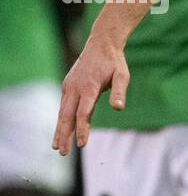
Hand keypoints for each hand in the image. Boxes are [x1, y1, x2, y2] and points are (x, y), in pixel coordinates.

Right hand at [53, 33, 129, 154]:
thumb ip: (119, 92)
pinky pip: (64, 106)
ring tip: (57, 147)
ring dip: (59, 130)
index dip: (82, 129)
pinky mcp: (67, 86)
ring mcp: (69, 86)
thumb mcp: (122, 75)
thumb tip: (118, 108)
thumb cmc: (114, 62)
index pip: (83, 113)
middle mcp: (75, 88)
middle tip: (62, 152)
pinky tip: (62, 131)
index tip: (81, 144)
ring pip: (62, 112)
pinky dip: (61, 119)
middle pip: (67, 116)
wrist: (101, 44)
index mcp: (89, 87)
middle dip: (64, 135)